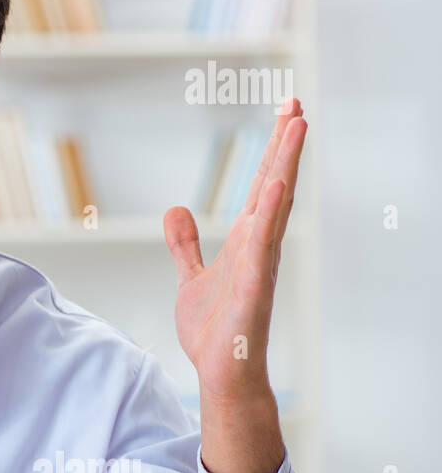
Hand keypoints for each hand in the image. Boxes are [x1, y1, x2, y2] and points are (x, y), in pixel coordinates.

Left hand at [162, 98, 307, 472]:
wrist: (220, 371)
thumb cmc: (213, 328)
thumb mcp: (190, 276)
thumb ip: (185, 244)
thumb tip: (177, 209)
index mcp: (246, 239)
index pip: (262, 184)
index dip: (272, 148)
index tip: (286, 110)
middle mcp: (259, 245)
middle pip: (274, 184)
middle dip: (283, 144)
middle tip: (296, 101)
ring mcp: (259, 264)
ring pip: (275, 206)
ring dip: (284, 166)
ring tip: (295, 127)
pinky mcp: (252, 288)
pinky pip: (262, 247)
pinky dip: (268, 217)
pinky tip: (275, 188)